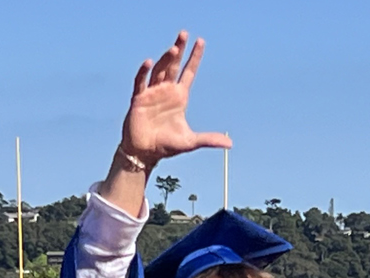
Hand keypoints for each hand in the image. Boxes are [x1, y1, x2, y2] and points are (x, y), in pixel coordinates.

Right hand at [119, 32, 230, 166]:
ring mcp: (152, 93)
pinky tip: (149, 62)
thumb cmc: (166, 146)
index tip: (200, 41)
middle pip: (174, 65)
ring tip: (174, 49)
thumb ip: (209, 139)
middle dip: (179, 49)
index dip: (195, 57)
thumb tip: (230, 144)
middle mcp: (166, 91)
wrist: (144, 153)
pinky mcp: (138, 99)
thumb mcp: (190, 141)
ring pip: (159, 70)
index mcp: (179, 97)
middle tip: (184, 33)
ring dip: (166, 59)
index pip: (189, 72)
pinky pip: (141, 82)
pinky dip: (144, 72)